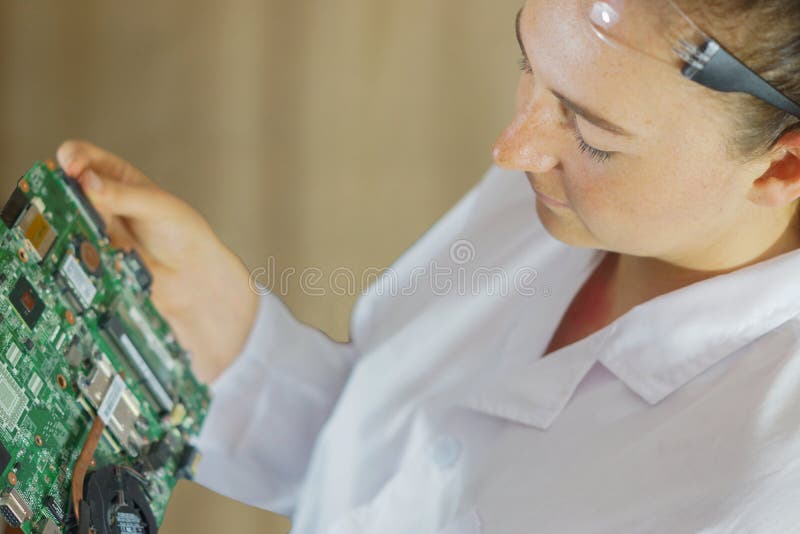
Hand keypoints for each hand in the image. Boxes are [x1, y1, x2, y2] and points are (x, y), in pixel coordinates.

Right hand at [57, 140, 258, 382]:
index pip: (82, 157)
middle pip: (64, 188)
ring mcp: (91, 229)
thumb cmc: (182, 233)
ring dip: (71, 223)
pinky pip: (72, 250)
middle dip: (65, 193)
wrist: (193, 277)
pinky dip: (76, 250)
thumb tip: (87, 183)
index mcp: (114, 177)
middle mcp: (97, 201)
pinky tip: (96, 254)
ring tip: (95, 232)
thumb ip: (122, 195)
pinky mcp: (90, 257)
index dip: (72, 158)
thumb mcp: (157, 206)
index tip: (73, 169)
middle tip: (78, 203)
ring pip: (64, 220)